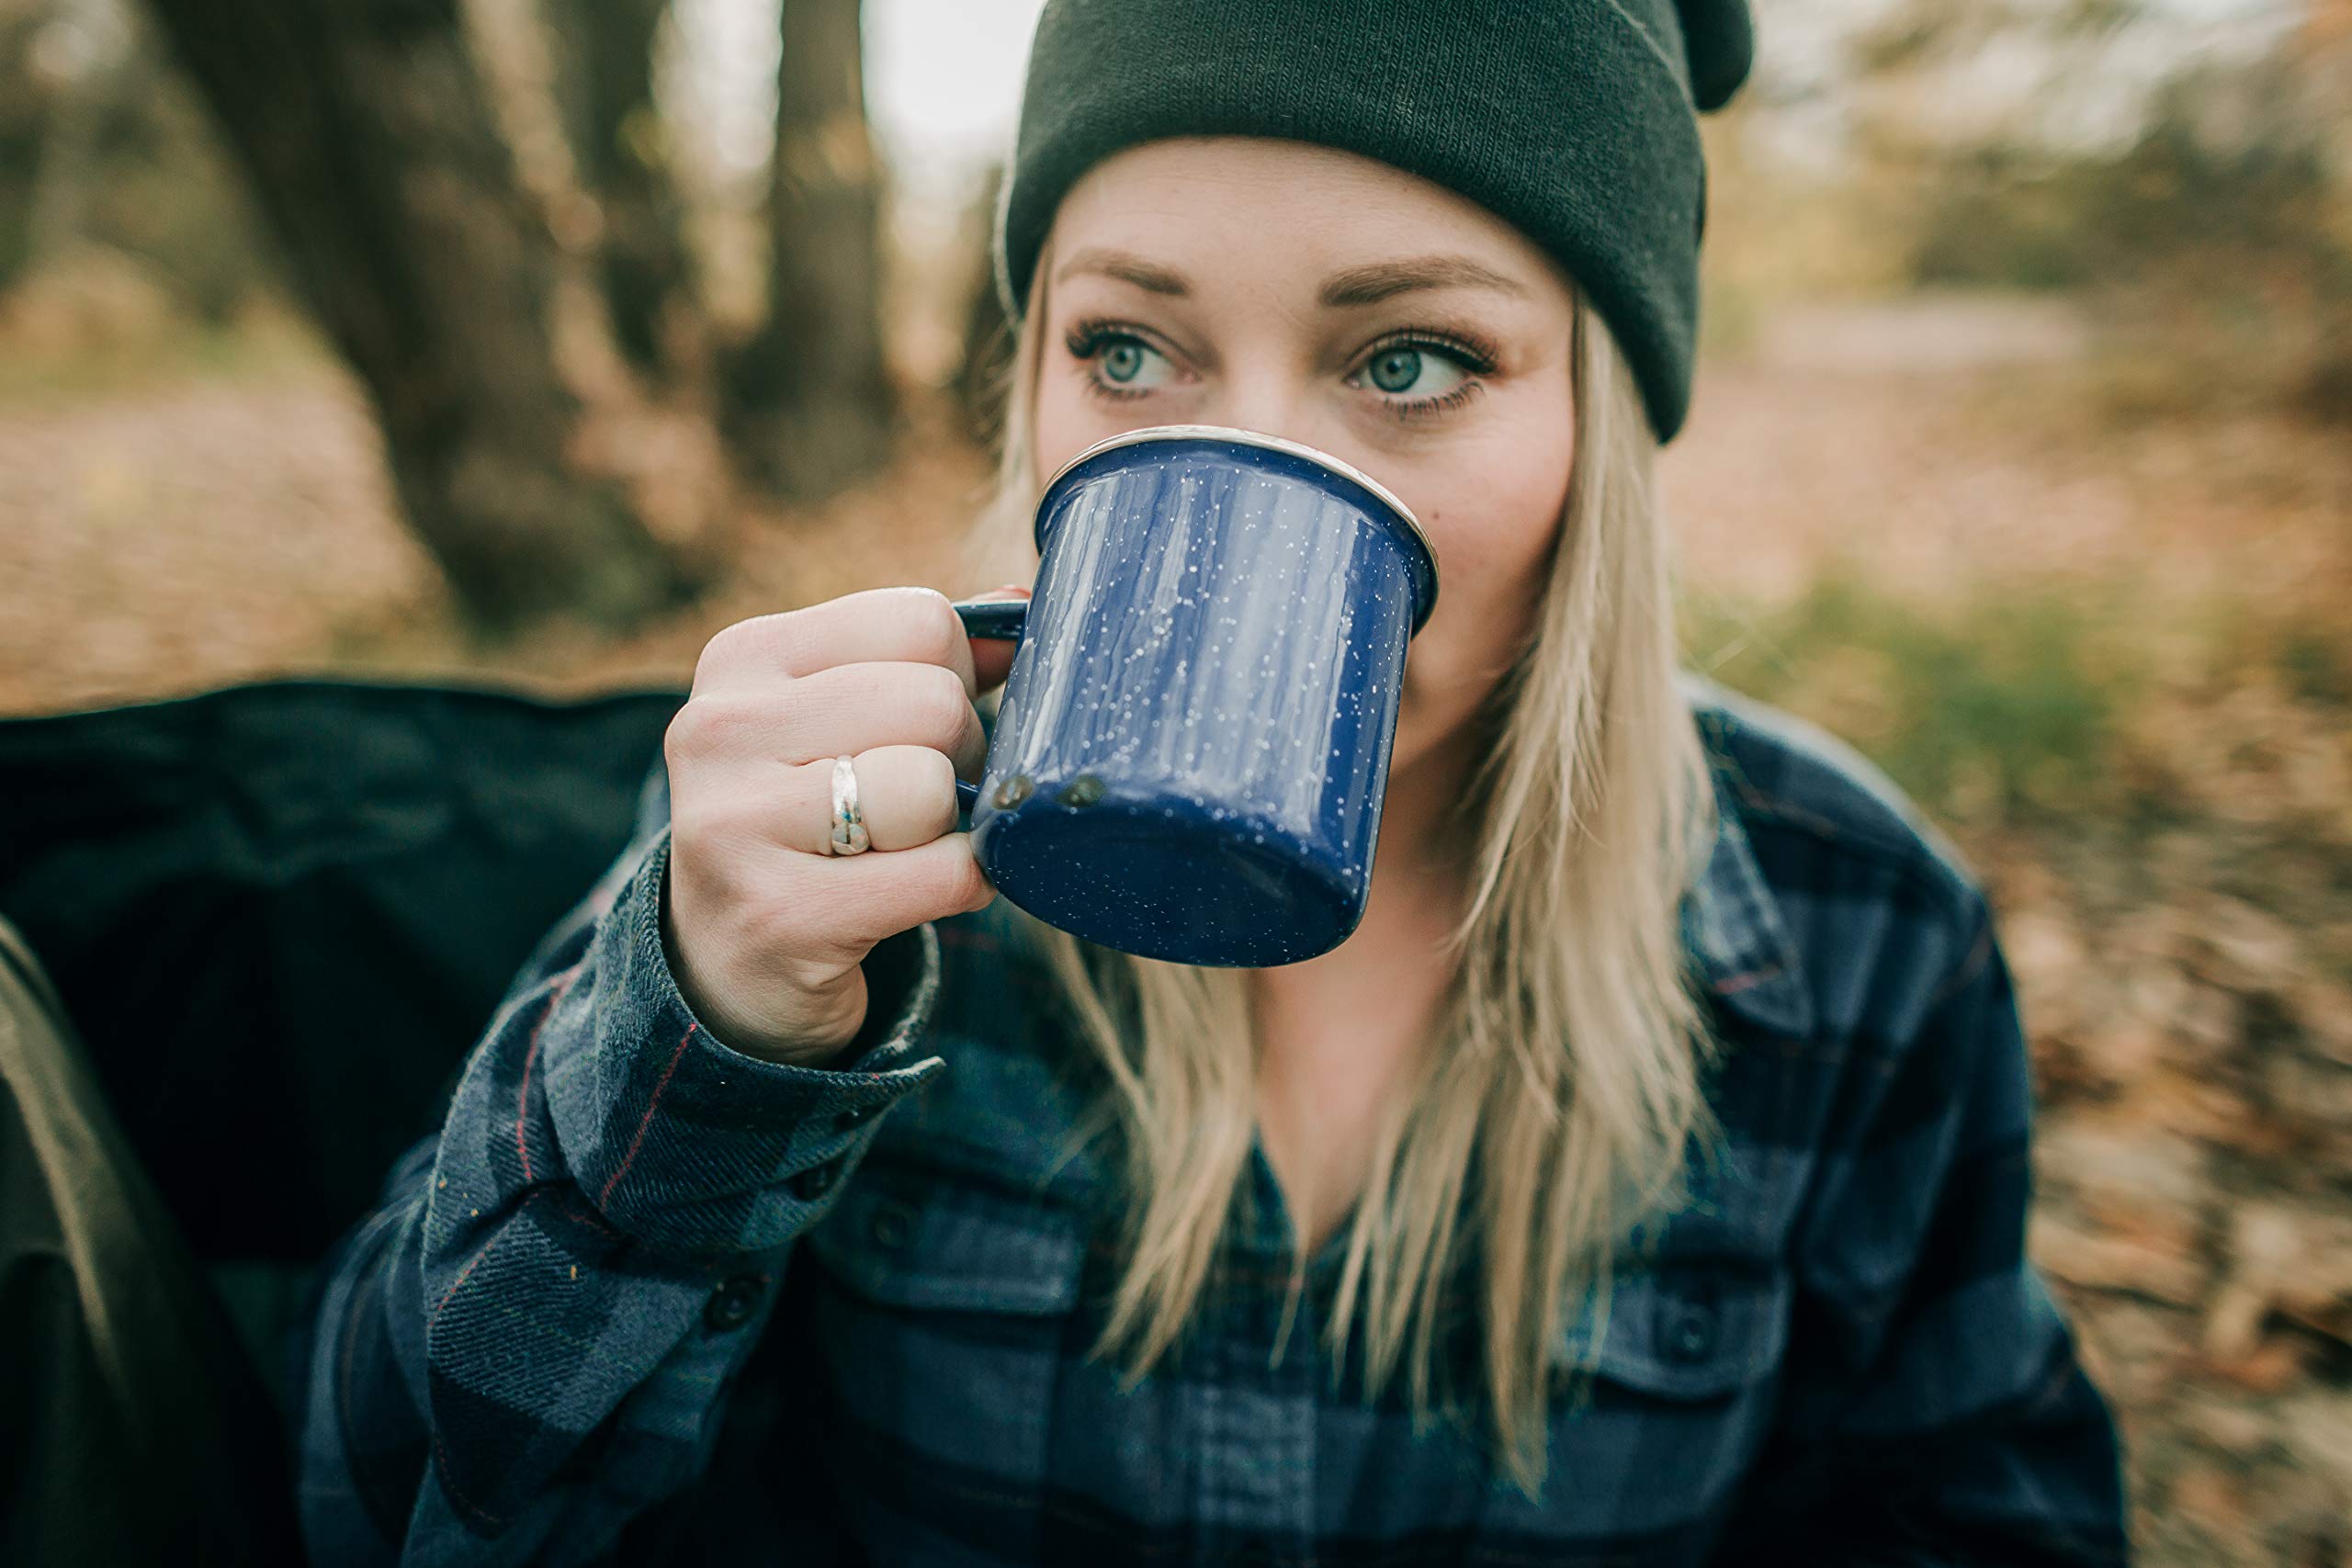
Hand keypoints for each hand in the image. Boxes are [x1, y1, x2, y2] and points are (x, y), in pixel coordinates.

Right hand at [660, 584, 1027, 1065]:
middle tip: (916, 801)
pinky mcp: (778, 915)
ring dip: (949, 826)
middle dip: (959, 756)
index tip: (914, 729)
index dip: (954, 677)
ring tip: (902, 847)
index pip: (921, 621)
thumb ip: (932, 657)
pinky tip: (911, 895)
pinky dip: (960, 885)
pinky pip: (943, 874)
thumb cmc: (810, 819)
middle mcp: (721, 729)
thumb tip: (1026, 607)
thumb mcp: (844, 719)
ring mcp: (737, 824)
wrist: (727, 967)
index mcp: (742, 658)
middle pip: (936, 701)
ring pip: (932, 786)